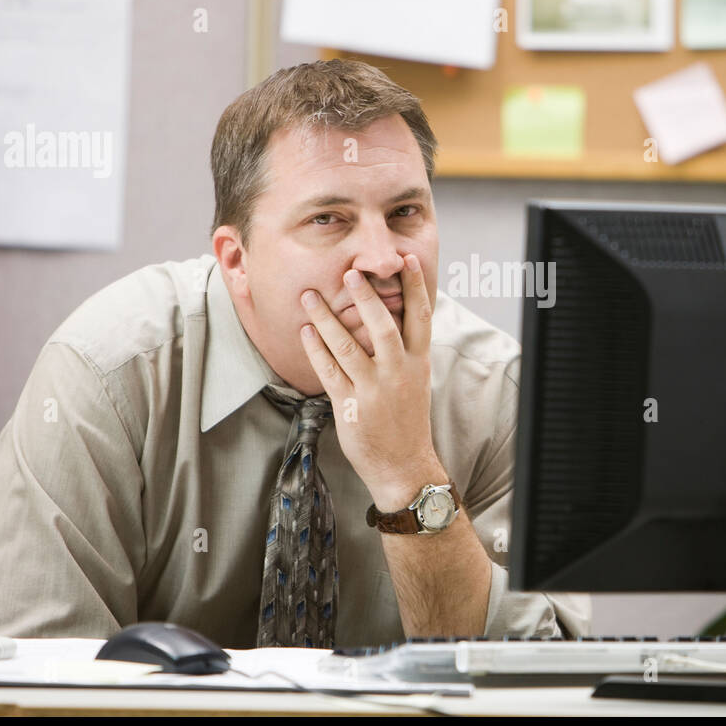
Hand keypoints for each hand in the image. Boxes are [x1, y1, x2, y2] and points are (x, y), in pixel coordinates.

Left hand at [298, 253, 444, 509]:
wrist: (403, 465)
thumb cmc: (406, 418)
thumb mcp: (416, 379)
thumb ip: (406, 348)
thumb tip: (392, 313)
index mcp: (418, 362)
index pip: (421, 317)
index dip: (415, 287)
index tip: (406, 259)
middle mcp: (398, 373)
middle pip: (384, 327)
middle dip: (367, 298)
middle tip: (351, 272)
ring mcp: (374, 390)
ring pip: (349, 347)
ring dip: (327, 319)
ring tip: (310, 296)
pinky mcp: (352, 406)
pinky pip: (330, 372)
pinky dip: (317, 350)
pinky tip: (305, 332)